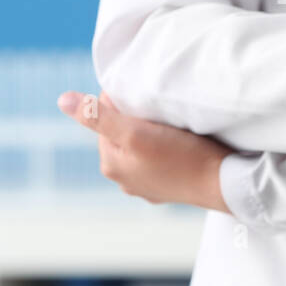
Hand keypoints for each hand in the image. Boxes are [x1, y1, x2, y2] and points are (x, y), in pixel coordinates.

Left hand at [57, 91, 232, 211]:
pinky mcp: (169, 185)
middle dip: (137, 118)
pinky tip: (182, 145)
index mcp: (110, 164)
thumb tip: (62, 100)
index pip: (105, 116)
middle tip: (162, 113)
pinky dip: (168, 147)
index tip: (147, 100)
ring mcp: (147, 185)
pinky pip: (161, 156)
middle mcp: (124, 178)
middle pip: (122, 130)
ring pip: (142, 143)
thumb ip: (98, 117)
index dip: (123, 101)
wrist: (223, 183)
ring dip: (152, 131)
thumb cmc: (181, 157)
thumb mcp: (135, 133)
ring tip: (174, 127)